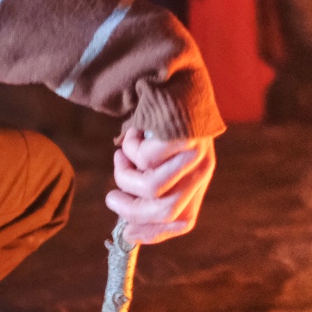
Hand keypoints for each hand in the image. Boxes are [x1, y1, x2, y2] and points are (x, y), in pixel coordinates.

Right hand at [107, 130, 216, 244]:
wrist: (174, 79)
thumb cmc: (160, 125)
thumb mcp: (160, 162)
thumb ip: (150, 191)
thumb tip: (127, 232)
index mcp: (198, 181)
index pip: (184, 221)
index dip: (155, 232)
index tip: (127, 232)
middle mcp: (201, 171)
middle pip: (164, 211)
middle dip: (130, 210)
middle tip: (111, 197)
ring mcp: (193, 154)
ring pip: (150, 187)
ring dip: (124, 175)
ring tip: (121, 155)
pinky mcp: (181, 137)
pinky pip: (143, 158)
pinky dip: (130, 148)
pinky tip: (133, 132)